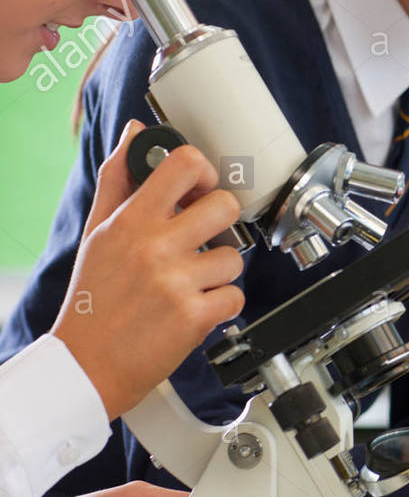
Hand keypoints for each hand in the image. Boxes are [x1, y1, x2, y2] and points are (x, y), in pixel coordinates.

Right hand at [51, 120, 245, 419]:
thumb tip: (137, 132)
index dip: (203, 171)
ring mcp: (176, 282)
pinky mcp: (194, 317)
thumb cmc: (93, 299)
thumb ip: (119, 179)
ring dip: (219, 271)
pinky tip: (197, 308)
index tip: (200, 187)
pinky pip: (236, 295)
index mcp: (131, 221)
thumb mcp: (97, 232)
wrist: (84, 364)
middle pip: (226, 205)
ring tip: (190, 283)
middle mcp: (155, 247)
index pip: (184, 163)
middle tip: (202, 239)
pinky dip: (222, 304)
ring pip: (234, 256)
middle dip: (220, 223)